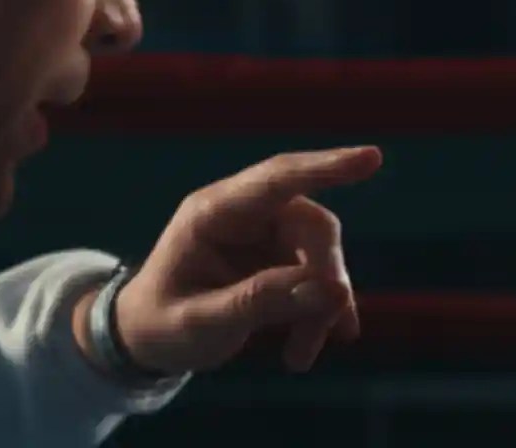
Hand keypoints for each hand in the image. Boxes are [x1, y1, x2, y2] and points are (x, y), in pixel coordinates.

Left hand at [79, 146, 381, 375]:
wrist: (143, 341)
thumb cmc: (161, 325)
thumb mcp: (202, 322)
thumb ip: (263, 302)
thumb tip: (334, 291)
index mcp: (213, 212)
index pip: (277, 178)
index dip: (326, 167)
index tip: (372, 159)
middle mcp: (244, 213)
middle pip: (310, 226)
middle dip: (325, 278)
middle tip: (320, 334)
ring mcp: (263, 234)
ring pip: (321, 255)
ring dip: (322, 306)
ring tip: (299, 356)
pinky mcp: (278, 258)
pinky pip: (318, 276)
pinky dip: (321, 310)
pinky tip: (312, 345)